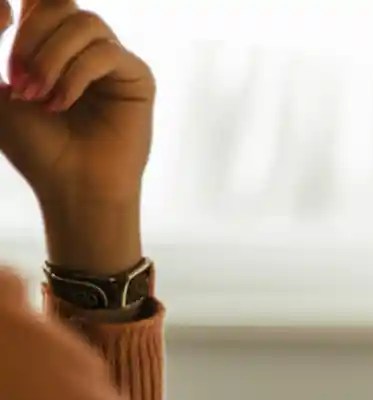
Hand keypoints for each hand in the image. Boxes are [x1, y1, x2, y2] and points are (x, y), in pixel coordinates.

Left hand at [0, 0, 153, 274]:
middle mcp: (86, 47)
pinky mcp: (137, 77)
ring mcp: (113, 60)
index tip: (6, 41)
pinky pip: (105, 53)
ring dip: (52, 57)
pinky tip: (61, 104)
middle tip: (17, 83)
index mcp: (54, 45)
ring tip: (38, 96)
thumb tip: (7, 6)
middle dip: (29, 38)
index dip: (23, 13)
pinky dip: (75, 76)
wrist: (70, 186)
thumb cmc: (35, 146)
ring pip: (84, 22)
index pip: (41, 2)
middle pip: (59, 4)